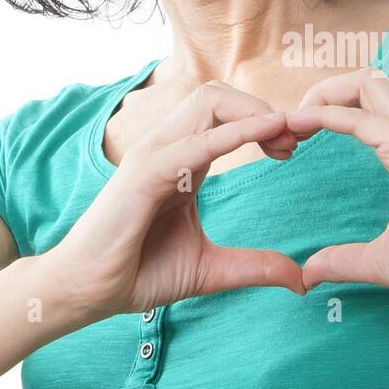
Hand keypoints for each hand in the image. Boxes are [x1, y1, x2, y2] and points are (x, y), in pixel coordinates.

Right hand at [44, 81, 310, 317]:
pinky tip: (266, 135)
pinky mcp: (144, 173)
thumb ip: (254, 267)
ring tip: (284, 139)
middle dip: (263, 108)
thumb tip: (301, 280)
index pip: (225, 115)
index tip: (294, 148)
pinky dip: (235, 133)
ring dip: (254, 113)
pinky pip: (196, 142)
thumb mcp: (211, 270)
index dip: (265, 122)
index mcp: (182, 160)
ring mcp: (154, 155)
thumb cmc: (138, 272)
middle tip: (295, 141)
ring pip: (208, 102)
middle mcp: (168, 148)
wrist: (88, 292)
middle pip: (219, 96)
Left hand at [283, 68, 388, 314]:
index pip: (367, 105)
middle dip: (322, 92)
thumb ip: (345, 259)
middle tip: (290, 124)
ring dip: (323, 96)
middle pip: (366, 82)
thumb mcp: (381, 260)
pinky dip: (327, 116)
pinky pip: (363, 117)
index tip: (295, 136)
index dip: (328, 110)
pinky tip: (301, 127)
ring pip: (367, 83)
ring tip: (292, 123)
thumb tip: (310, 273)